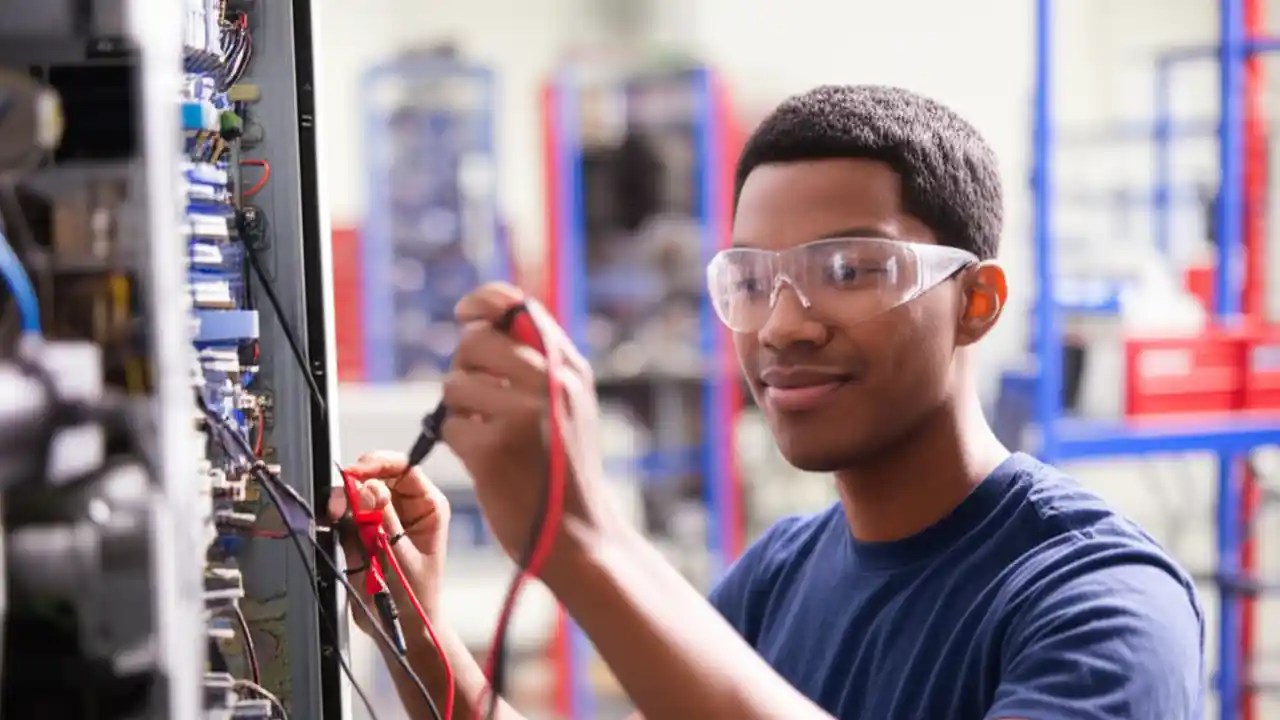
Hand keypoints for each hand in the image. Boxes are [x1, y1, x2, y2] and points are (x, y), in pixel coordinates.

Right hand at [327, 450, 450, 641]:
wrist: (400, 628)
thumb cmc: (414, 597)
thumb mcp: (399, 555)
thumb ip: (382, 519)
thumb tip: (367, 485)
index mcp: (427, 506)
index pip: (404, 467)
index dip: (378, 463)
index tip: (354, 472)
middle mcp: (405, 507)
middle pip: (376, 475)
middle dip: (354, 483)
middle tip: (339, 501)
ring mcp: (382, 518)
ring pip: (356, 493)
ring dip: (342, 501)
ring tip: (336, 516)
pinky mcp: (362, 532)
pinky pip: (345, 514)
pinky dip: (335, 517)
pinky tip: (333, 523)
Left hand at [441, 281, 621, 573]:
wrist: (580, 536)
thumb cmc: (563, 471)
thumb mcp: (569, 406)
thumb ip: (538, 364)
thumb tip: (479, 323)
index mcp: (571, 369)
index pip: (520, 305)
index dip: (484, 300)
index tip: (465, 312)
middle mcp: (552, 384)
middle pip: (476, 341)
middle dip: (464, 366)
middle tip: (476, 397)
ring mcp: (524, 415)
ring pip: (455, 383)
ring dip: (458, 410)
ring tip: (487, 434)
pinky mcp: (494, 449)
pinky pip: (449, 425)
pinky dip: (457, 443)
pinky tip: (483, 460)